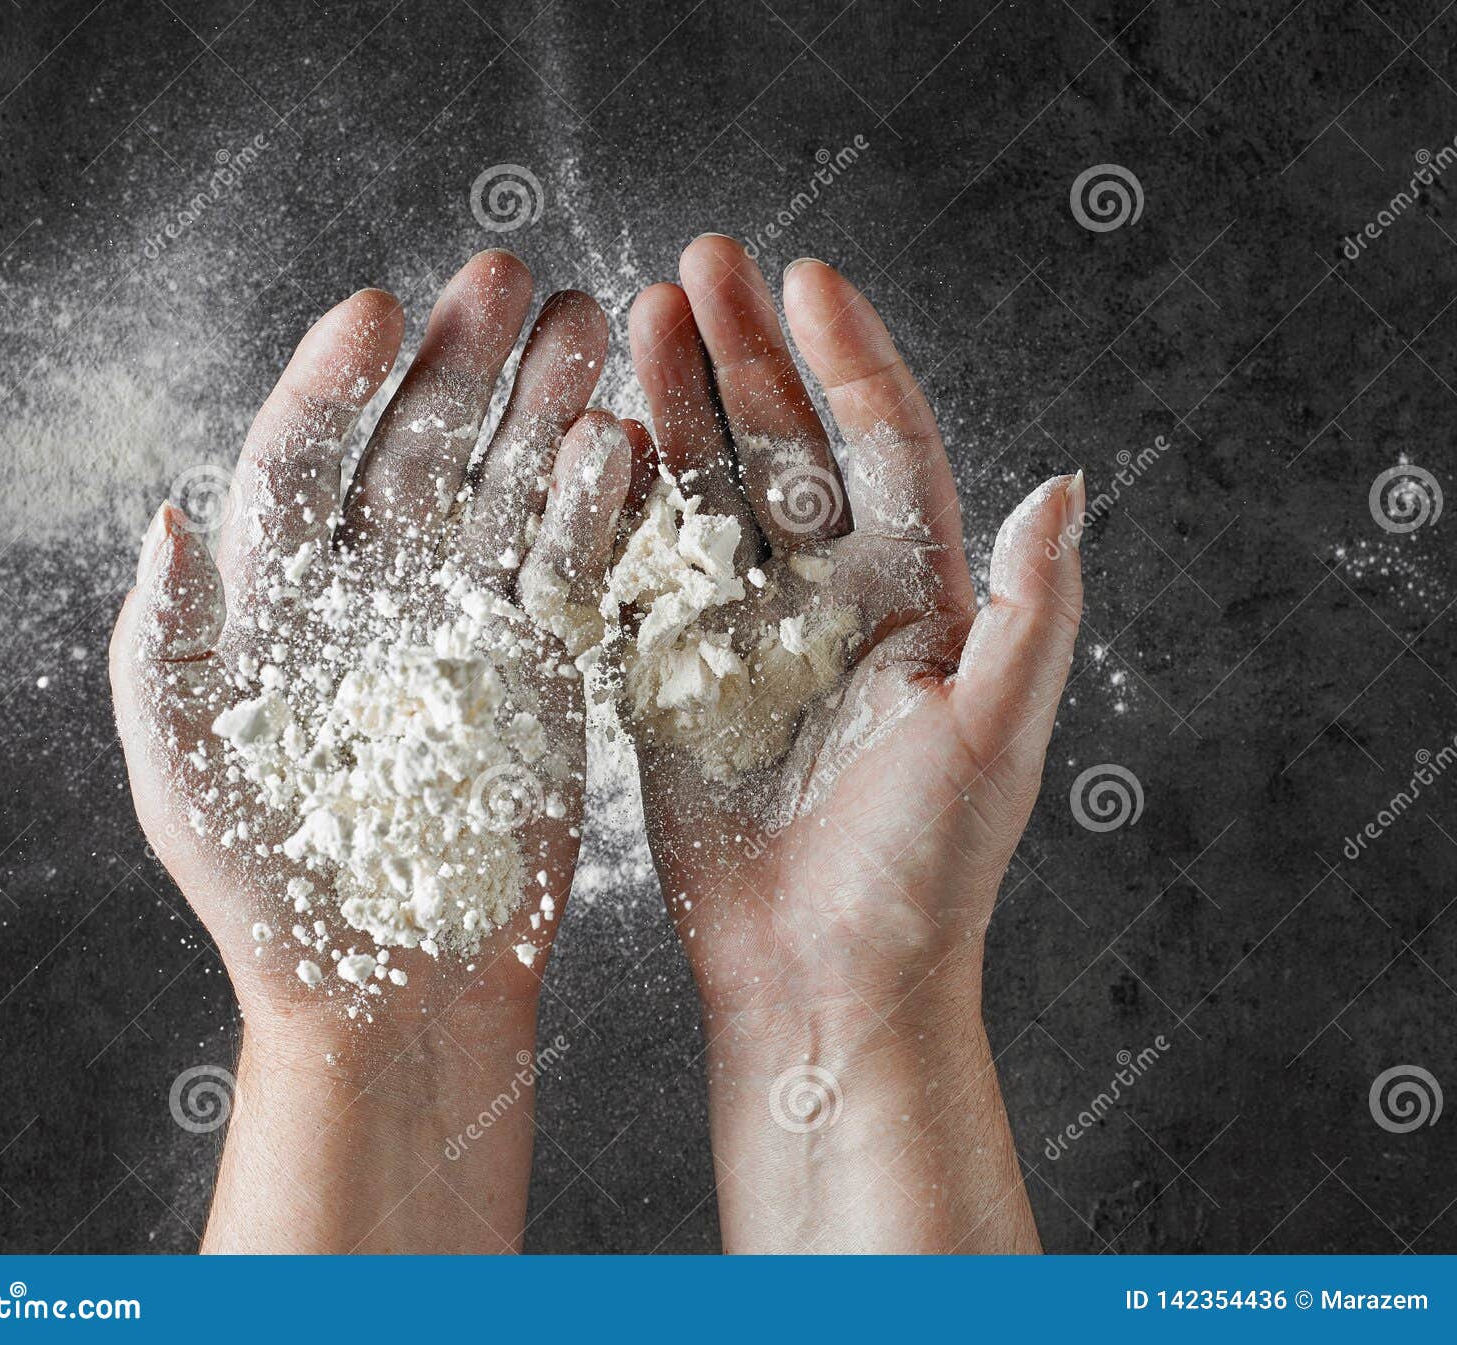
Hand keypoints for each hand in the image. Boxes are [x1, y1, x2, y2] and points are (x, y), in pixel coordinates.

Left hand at [109, 251, 629, 1250]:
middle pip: (417, 450)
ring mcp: (464, 620)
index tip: (378, 313)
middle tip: (511, 279)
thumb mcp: (188, 775)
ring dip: (543, 405)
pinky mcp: (540, 662)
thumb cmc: (276, 898)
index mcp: (276, 601)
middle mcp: (373, 592)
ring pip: (505, 489)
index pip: (302, 462)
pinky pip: (568, 567)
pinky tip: (621, 438)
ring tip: (586, 319)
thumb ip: (165, 648)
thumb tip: (168, 516)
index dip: (335, 385)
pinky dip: (594, 507)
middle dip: (461, 362)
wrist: (396, 989)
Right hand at [625, 235, 1081, 1250]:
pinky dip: (619, 507)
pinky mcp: (674, 681)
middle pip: (786, 447)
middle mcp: (830, 601)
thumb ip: (1028, 609)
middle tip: (697, 264)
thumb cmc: (921, 871)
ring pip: (709, 493)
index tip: (805, 277)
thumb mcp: (995, 735)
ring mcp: (746, 636)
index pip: (880, 448)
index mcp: (915, 599)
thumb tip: (1064, 482)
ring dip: (675, 407)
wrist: (822, 981)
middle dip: (744, 353)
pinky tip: (592, 442)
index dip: (846, 359)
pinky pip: (645, 574)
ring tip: (634, 323)